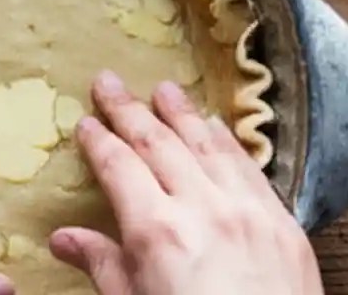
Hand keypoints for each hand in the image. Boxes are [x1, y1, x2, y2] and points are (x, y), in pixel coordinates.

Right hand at [49, 71, 323, 294]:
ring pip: (207, 145)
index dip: (99, 141)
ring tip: (162, 88)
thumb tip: (63, 237)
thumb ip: (104, 267)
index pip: (119, 168)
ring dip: (180, 113)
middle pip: (158, 143)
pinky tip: (215, 127)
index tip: (86, 122)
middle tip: (109, 81)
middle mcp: (203, 208)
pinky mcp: (284, 224)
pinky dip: (228, 141)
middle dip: (129, 109)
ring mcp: (248, 212)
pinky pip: (250, 168)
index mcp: (157, 232)